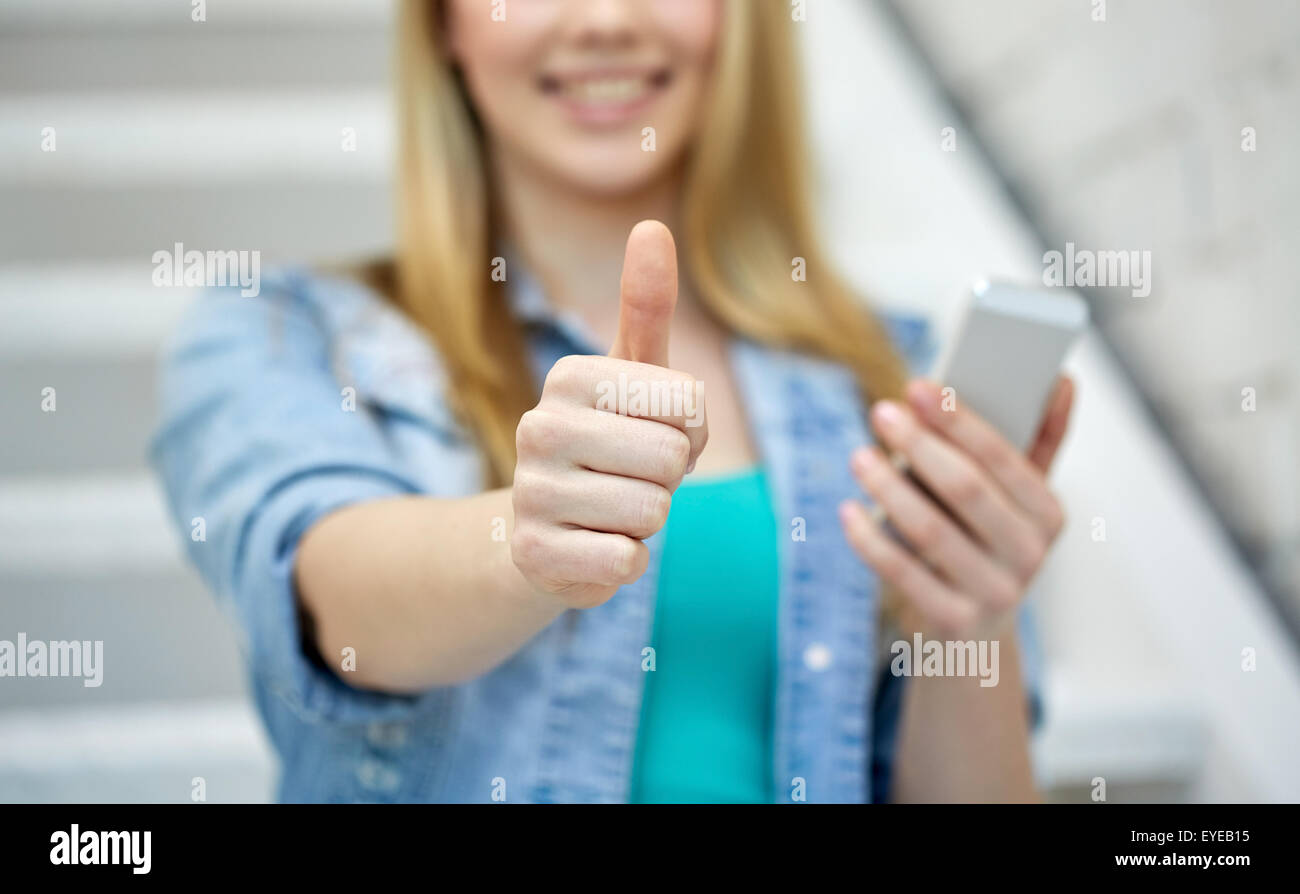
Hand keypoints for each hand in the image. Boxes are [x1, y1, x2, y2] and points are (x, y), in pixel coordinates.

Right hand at [511, 221, 707, 608]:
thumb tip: (652, 226)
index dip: (689, 430)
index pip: (689, 403)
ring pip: (653, 512)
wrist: (544, 533)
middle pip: (671, 458)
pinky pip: (627, 561)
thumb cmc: (607, 446)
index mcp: (570, 376)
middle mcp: (538, 427)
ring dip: (647, 521)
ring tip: (611, 510)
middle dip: (668, 478)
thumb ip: (647, 306)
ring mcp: (531, 494)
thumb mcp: (631, 377)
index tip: (651, 433)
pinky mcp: (535, 556)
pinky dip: (627, 562)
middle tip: (631, 478)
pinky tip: (594, 547)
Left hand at [839, 377, 1074, 637]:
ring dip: (888, 487)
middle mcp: (1030, 555)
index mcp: (1049, 515)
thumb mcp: (1018, 502)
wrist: (976, 639)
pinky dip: (870, 539)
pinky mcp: (954, 622)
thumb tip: (1061, 379)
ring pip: (930, 530)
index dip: (959, 420)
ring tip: (860, 456)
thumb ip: (1040, 441)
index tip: (919, 386)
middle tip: (882, 412)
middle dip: (920, 445)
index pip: (1003, 458)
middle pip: (966, 488)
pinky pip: (903, 573)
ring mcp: (995, 594)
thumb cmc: (989, 546)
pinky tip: (848, 510)